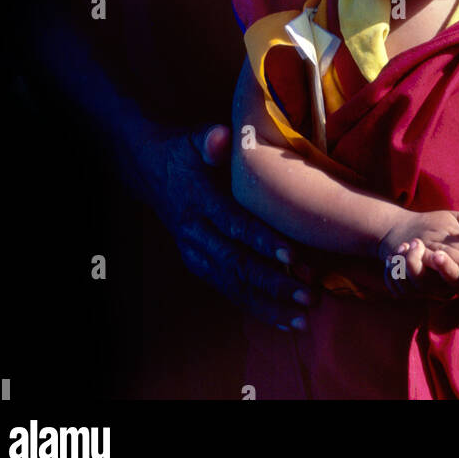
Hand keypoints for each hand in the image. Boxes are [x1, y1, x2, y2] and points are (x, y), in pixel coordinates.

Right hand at [132, 121, 314, 329]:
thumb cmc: (185, 151)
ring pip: (232, 285)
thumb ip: (210, 139)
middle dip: (273, 283)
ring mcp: (195, 253)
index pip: (234, 224)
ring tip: (302, 320)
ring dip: (268, 304)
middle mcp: (195, 233)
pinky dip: (255, 306)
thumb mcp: (194, 138)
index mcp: (200, 201)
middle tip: (308, 295)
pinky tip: (283, 320)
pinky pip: (228, 290)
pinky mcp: (199, 264)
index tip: (293, 256)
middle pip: (236, 263)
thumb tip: (221, 136)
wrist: (150, 170)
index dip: (262, 241)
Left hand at [379, 210, 458, 295]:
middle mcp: (448, 287)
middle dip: (430, 267)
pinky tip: (391, 257)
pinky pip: (400, 287)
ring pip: (417, 285)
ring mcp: (430, 289)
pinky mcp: (413, 290)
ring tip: (407, 243)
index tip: (438, 254)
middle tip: (420, 247)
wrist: (448, 253)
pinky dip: (393, 272)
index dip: (454, 266)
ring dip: (408, 264)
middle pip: (439, 284)